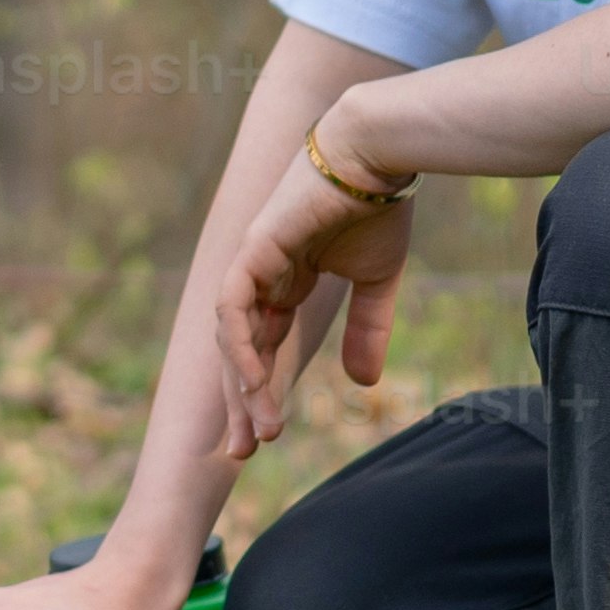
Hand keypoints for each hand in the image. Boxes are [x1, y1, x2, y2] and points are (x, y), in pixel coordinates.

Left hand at [211, 111, 421, 473]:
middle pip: (239, 351)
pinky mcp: (253, 250)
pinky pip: (233, 307)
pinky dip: (239, 345)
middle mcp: (260, 277)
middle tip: (241, 453)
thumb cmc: (378, 207)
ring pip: (232, 337)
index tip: (266, 437)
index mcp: (284, 282)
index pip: (262, 347)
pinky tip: (252, 383)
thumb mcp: (377, 282)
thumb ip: (367, 330)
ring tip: (258, 431)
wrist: (378, 156)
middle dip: (239, 403)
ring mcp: (252, 263)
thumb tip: (362, 384)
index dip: (261, 392)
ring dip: (242, 386)